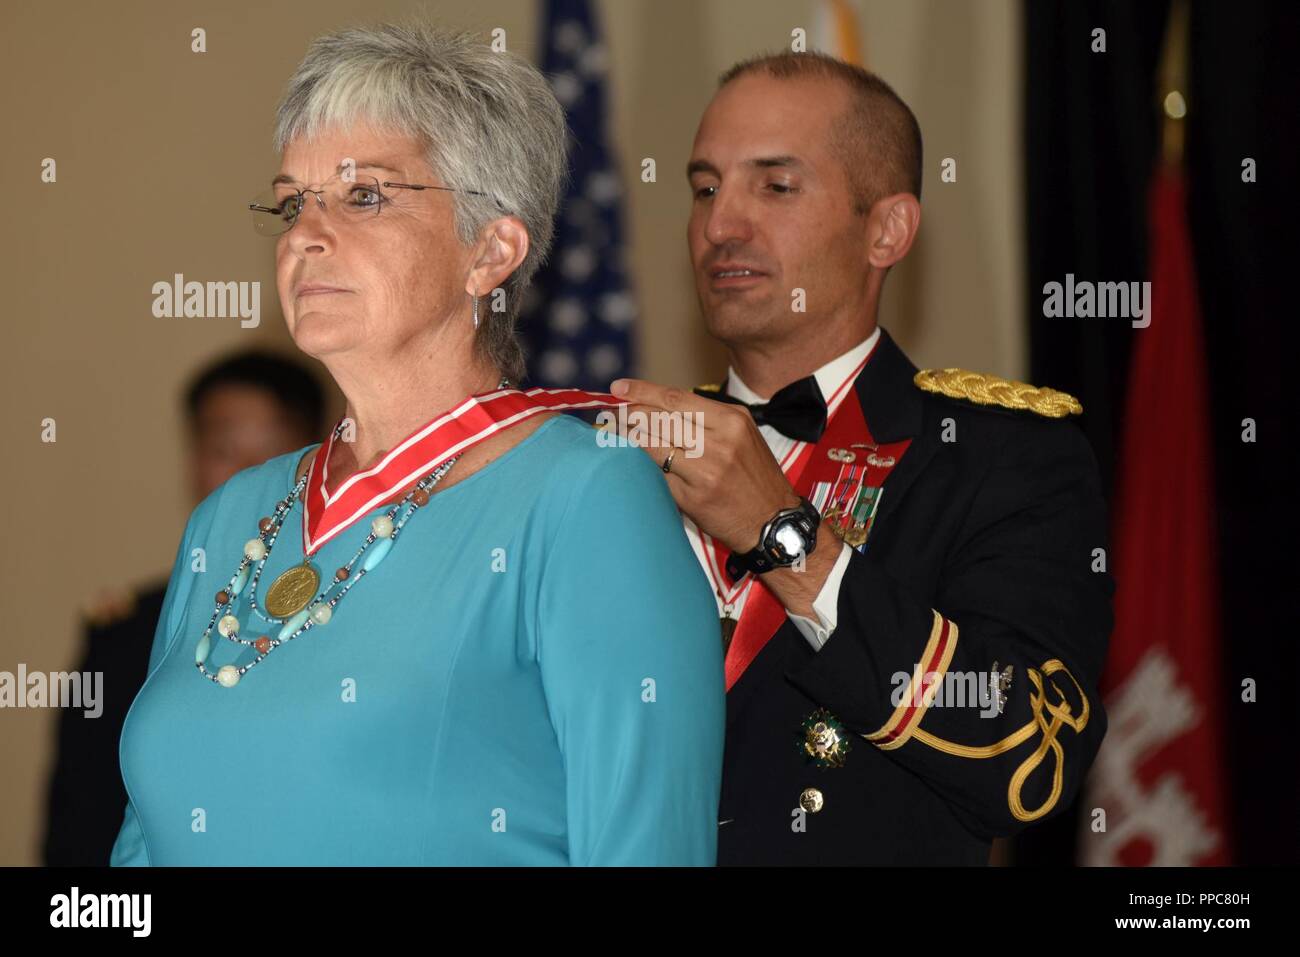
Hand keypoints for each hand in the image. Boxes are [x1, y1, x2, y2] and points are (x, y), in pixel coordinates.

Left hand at [608, 378, 798, 552]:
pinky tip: (634, 464)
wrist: (774, 521)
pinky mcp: (695, 496)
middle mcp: (720, 441)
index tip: (618, 388)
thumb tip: (656, 409)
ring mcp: (706, 470)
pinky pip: (659, 476)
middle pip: (660, 419)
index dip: (642, 391)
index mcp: (732, 420)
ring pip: (653, 445)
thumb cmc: (753, 477)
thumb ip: (705, 421)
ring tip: (616, 435)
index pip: (676, 399)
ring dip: (630, 439)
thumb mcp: (741, 436)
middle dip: (630, 414)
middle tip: (611, 413)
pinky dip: (643, 468)